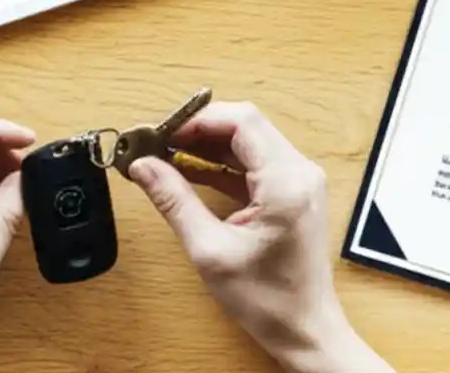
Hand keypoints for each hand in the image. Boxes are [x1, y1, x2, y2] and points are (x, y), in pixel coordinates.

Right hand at [129, 102, 392, 372]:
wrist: (306, 330)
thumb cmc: (268, 301)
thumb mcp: (210, 251)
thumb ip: (174, 201)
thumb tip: (143, 167)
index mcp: (286, 183)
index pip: (241, 122)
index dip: (196, 120)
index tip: (161, 133)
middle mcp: (301, 173)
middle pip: (245, 126)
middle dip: (198, 130)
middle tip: (158, 144)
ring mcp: (301, 181)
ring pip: (249, 141)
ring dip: (209, 146)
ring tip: (167, 156)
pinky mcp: (295, 191)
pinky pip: (256, 163)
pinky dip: (223, 164)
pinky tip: (191, 171)